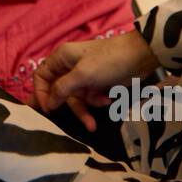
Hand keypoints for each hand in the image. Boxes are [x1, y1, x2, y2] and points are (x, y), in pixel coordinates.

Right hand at [32, 32, 159, 131]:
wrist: (140, 58)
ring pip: (75, 99)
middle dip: (68, 106)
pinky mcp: (96, 85)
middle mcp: (68, 67)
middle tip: (64, 123)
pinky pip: (89, 100)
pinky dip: (97, 102)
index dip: (40, 93)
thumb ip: (62, 89)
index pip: (40, 77)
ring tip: (92, 124)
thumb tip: (48, 104)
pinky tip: (108, 100)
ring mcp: (83, 77)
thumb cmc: (108, 61)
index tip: (47, 108)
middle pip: (57, 92)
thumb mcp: (82, 75)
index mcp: (61, 58)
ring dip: (85, 110)